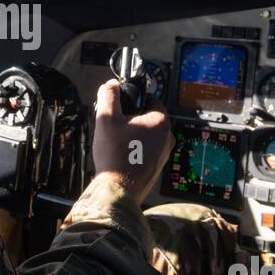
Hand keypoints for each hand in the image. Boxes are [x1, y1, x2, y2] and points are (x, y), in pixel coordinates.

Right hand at [91, 79, 172, 205]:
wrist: (118, 190)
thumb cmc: (115, 155)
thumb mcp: (106, 118)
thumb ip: (109, 96)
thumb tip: (111, 85)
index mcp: (160, 122)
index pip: (150, 99)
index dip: (133, 101)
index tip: (121, 107)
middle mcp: (168, 138)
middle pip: (148, 118)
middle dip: (131, 120)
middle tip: (115, 127)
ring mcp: (164, 154)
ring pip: (147, 136)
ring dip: (133, 136)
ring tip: (116, 144)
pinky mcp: (157, 167)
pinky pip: (146, 151)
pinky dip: (135, 150)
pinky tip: (121, 156)